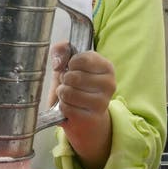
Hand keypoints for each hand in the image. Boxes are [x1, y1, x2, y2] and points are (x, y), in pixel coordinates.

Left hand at [49, 41, 114, 168]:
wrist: (84, 117)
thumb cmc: (75, 85)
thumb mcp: (67, 64)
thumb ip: (61, 50)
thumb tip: (58, 63)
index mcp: (106, 67)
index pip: (82, 59)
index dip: (70, 63)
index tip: (72, 68)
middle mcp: (109, 84)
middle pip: (73, 76)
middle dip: (64, 80)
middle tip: (69, 84)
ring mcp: (102, 102)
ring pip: (68, 93)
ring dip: (62, 94)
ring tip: (68, 96)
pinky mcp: (92, 118)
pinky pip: (66, 107)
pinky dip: (62, 107)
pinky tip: (70, 107)